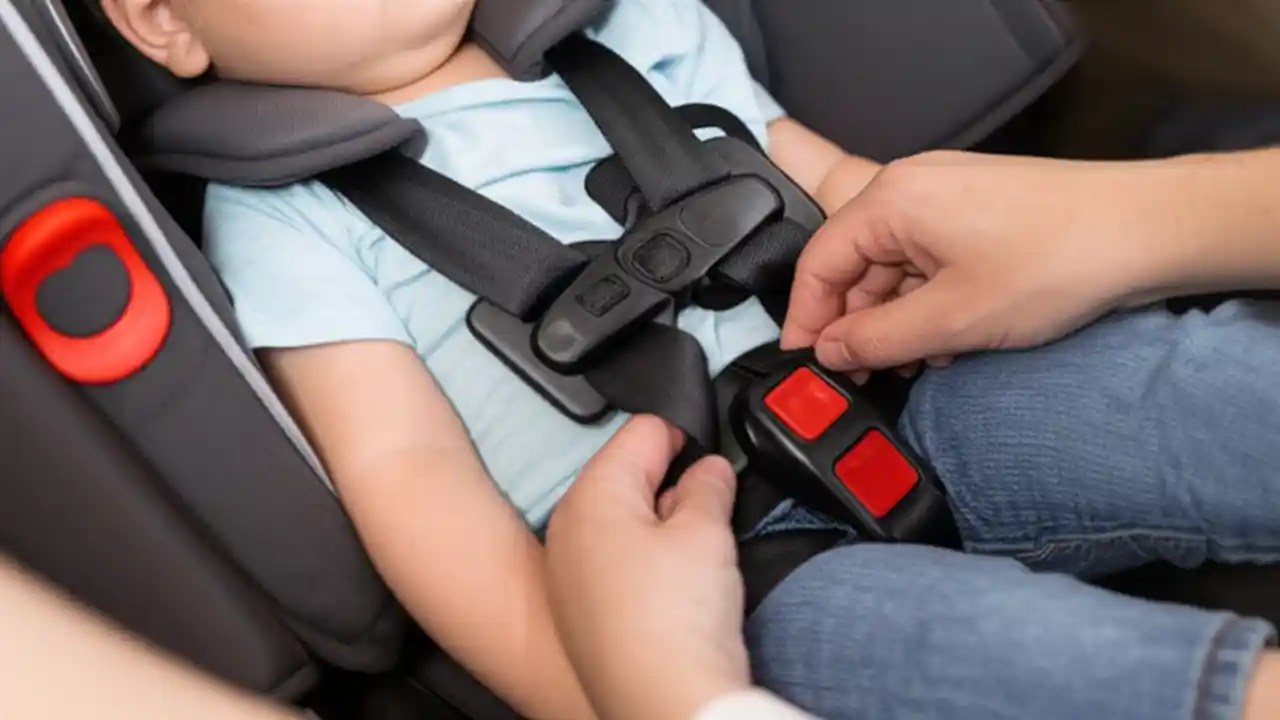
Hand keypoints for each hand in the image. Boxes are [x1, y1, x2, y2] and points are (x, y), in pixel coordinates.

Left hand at [545, 417, 749, 719]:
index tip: (713, 462)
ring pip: (623, 522)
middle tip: (709, 517)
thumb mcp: (708, 531)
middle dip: (672, 486)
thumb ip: (709, 485)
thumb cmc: (674, 621)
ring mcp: (568, 572)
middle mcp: (567, 527)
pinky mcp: (580, 610)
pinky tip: (673, 591)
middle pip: (629, 476)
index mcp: (592, 494)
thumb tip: (709, 469)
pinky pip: (615, 564)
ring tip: (694, 562)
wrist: (661, 703)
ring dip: (660, 527)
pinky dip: (646, 565)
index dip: (687, 439)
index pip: (643, 431)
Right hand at [781, 151, 1183, 372]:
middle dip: (859, 323)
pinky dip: (930, 301)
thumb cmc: (1057, 261)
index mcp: (893, 200)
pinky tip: (953, 337)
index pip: (819, 261)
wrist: (1147, 230)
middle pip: (854, 263)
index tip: (806, 364)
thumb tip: (829, 351)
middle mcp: (911, 187)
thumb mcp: (952, 319)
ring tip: (924, 361)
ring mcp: (946, 195)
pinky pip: (928, 259)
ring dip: (899, 318)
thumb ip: (876, 340)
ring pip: (893, 266)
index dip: (806, 318)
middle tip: (868, 375)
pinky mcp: (976, 210)